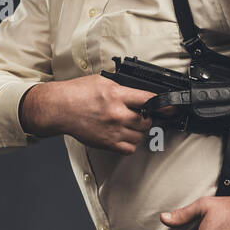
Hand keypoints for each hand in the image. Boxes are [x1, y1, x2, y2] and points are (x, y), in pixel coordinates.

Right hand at [21, 76, 180, 153]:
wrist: (58, 108)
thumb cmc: (76, 93)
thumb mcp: (101, 81)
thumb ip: (122, 87)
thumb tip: (140, 93)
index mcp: (116, 95)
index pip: (148, 100)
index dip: (164, 105)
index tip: (171, 108)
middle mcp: (116, 114)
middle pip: (146, 121)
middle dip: (146, 118)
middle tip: (139, 115)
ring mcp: (112, 130)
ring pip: (140, 136)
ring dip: (138, 131)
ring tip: (128, 124)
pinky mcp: (106, 143)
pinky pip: (129, 148)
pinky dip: (131, 143)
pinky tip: (124, 135)